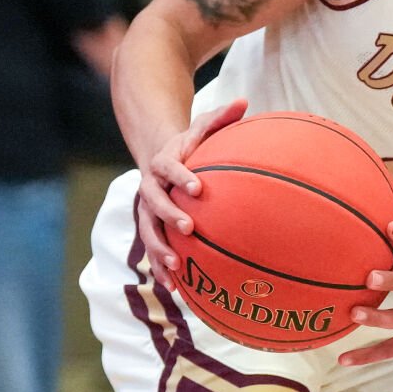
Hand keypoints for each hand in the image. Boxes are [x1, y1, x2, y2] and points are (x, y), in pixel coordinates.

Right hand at [136, 97, 246, 288]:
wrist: (160, 157)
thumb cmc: (190, 143)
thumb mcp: (203, 125)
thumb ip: (221, 116)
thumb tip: (245, 101)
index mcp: (162, 163)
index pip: (169, 169)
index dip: (181, 177)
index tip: (198, 188)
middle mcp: (149, 187)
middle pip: (152, 204)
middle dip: (169, 216)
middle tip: (189, 228)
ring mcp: (147, 210)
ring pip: (148, 231)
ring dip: (159, 249)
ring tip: (176, 267)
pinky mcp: (151, 227)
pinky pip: (154, 249)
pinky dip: (162, 268)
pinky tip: (177, 290)